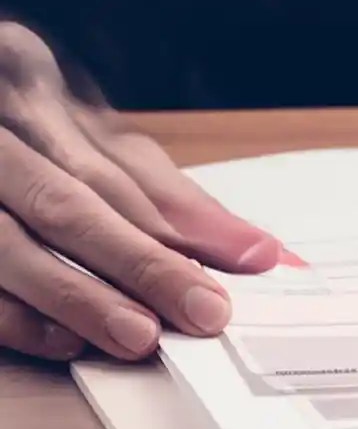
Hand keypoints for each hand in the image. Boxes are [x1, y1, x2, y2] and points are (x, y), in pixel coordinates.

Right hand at [0, 22, 281, 361]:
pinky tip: (64, 340)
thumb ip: (169, 196)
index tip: (247, 263)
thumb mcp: (92, 143)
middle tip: (203, 312)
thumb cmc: (26, 135)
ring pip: (9, 242)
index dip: (182, 222)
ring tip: (140, 335)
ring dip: (78, 294)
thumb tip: (261, 253)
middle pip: (68, 202)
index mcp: (33, 89)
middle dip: (140, 263)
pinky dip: (15, 314)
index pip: (117, 168)